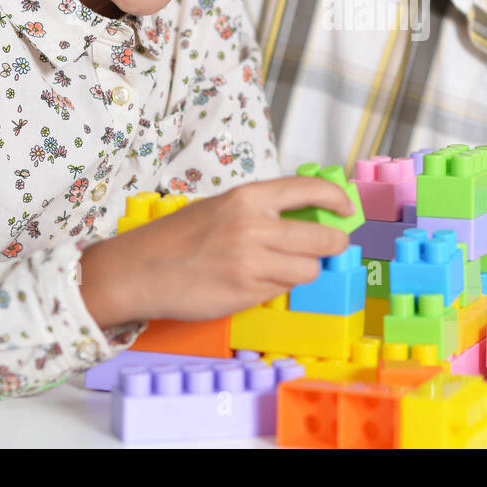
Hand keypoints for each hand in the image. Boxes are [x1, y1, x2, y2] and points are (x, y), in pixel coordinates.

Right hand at [78, 175, 354, 325]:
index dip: (338, 200)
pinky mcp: (247, 295)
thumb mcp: (224, 207)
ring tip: (280, 266)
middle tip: (331, 247)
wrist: (139, 271)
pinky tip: (252, 280)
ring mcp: (252, 264)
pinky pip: (282, 290)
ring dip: (302, 270)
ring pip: (308, 270)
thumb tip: (311, 216)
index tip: (347, 210)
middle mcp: (255, 228)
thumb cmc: (179, 237)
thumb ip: (264, 210)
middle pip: (323, 239)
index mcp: (249, 198)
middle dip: (333, 245)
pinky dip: (276, 287)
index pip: (311, 191)